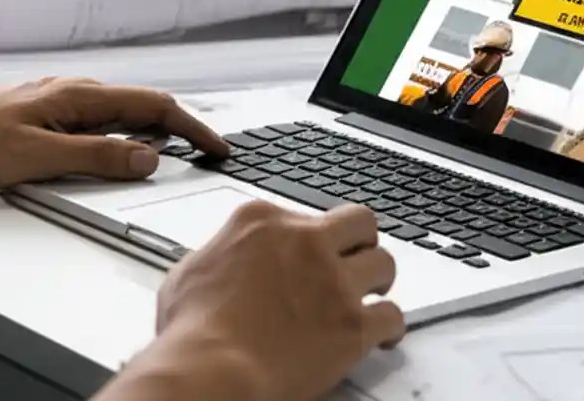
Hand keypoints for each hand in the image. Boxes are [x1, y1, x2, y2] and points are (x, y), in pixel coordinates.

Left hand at [0, 74, 228, 187]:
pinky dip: (122, 138)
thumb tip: (145, 159)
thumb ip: (95, 157)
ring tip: (172, 158)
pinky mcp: (44, 115)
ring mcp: (59, 102)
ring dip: (151, 134)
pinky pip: (98, 123)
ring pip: (120, 114)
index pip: (154, 106)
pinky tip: (117, 155)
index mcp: (79, 97)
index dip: (191, 127)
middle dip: (180, 129)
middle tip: (206, 153)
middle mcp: (73, 93)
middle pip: (143, 106)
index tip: (216, 147)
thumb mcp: (38, 157)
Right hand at [153, 201, 405, 400]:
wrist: (211, 368)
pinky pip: (392, 316)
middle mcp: (304, 242)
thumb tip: (225, 262)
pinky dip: (390, 327)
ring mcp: (333, 281)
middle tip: (355, 259)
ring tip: (372, 295)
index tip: (308, 254)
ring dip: (379, 280)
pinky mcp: (353, 323)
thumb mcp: (191, 270)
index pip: (302, 214)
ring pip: (384, 263)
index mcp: (262, 222)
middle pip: (359, 222)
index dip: (308, 239)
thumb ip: (221, 253)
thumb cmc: (193, 330)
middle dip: (361, 240)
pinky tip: (384, 335)